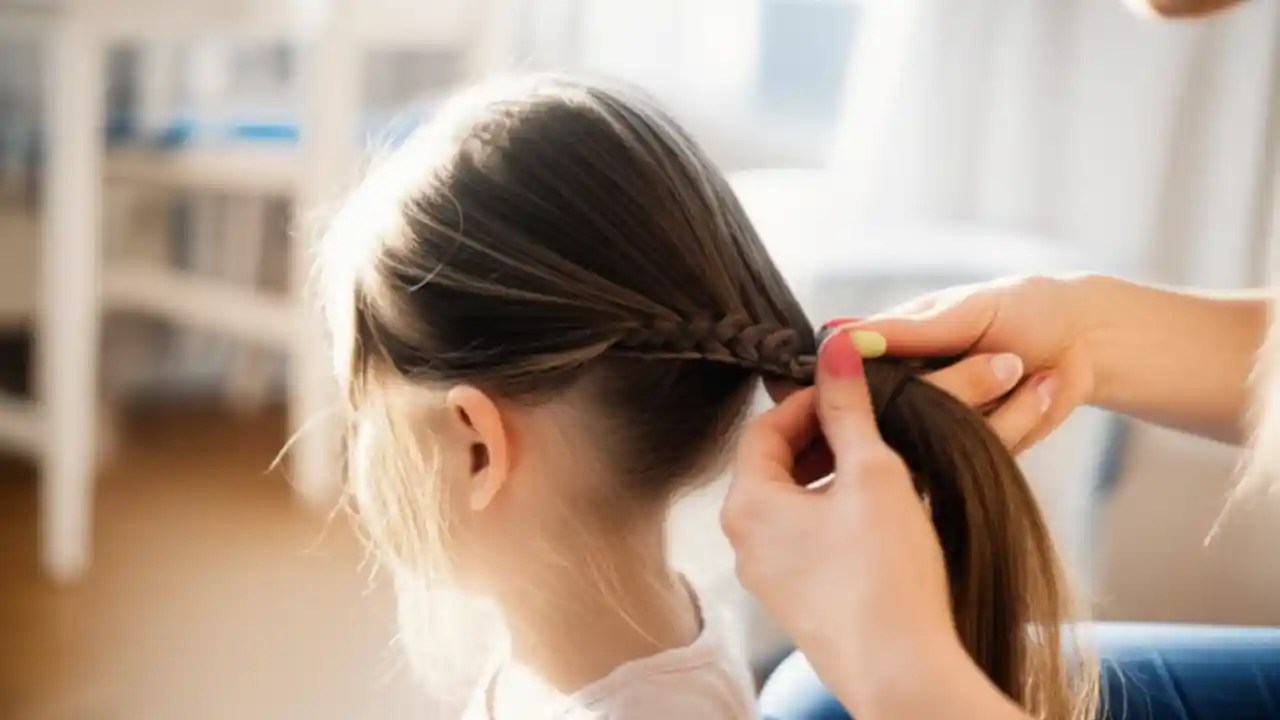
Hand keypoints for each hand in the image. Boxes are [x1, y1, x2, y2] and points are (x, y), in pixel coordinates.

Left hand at [724, 330, 1017, 717]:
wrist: (901, 672)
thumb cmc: (884, 575)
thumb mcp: (872, 474)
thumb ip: (849, 409)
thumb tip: (833, 349)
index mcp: (746, 505)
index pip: (764, 428)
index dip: (808, 400)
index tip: (850, 390)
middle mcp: (744, 542)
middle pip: (773, 465)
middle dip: (821, 437)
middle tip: (869, 423)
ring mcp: (768, 577)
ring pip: (792, 503)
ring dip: (830, 476)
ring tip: (880, 466)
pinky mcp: (798, 603)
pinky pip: (805, 540)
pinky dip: (834, 514)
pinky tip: (878, 515)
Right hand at [850, 275, 1100, 452]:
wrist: (1088, 340)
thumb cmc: (1025, 308)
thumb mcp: (964, 311)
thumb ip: (904, 331)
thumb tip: (837, 336)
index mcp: (890, 348)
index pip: (849, 378)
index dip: (855, 388)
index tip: (903, 379)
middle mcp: (908, 391)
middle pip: (899, 418)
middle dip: (962, 390)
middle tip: (1010, 363)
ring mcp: (940, 425)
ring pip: (944, 440)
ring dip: (1001, 407)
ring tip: (1034, 371)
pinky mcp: (976, 451)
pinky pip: (983, 451)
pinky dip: (1021, 421)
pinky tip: (1041, 390)